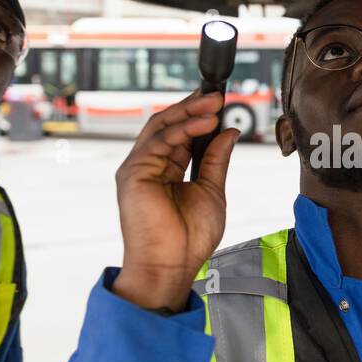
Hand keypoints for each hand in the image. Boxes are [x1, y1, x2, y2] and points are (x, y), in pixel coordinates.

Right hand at [112, 91, 239, 312]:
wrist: (171, 265)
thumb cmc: (189, 239)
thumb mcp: (211, 190)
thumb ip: (215, 160)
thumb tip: (228, 132)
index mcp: (165, 171)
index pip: (180, 134)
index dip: (198, 116)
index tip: (220, 103)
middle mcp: (149, 165)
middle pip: (168, 125)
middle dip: (193, 108)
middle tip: (218, 96)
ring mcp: (138, 168)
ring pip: (161, 127)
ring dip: (189, 112)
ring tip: (215, 104)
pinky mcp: (133, 172)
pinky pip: (158, 141)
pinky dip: (183, 128)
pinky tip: (205, 123)